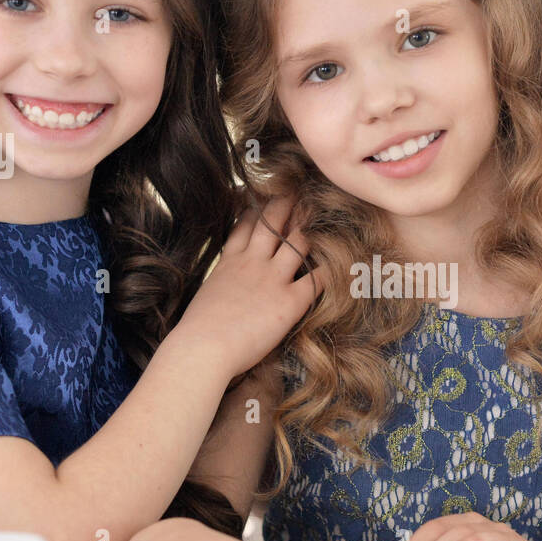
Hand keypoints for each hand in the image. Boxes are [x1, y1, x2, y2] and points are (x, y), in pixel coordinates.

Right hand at [176, 195, 323, 378]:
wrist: (202, 349)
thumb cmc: (197, 333)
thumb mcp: (207, 296)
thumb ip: (222, 286)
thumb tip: (225, 292)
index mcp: (229, 262)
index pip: (245, 224)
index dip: (259, 208)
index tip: (270, 197)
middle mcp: (252, 262)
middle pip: (273, 222)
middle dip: (289, 204)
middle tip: (304, 192)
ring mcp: (272, 279)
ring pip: (298, 241)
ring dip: (312, 228)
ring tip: (327, 216)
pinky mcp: (289, 301)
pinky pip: (317, 278)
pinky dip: (332, 270)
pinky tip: (344, 263)